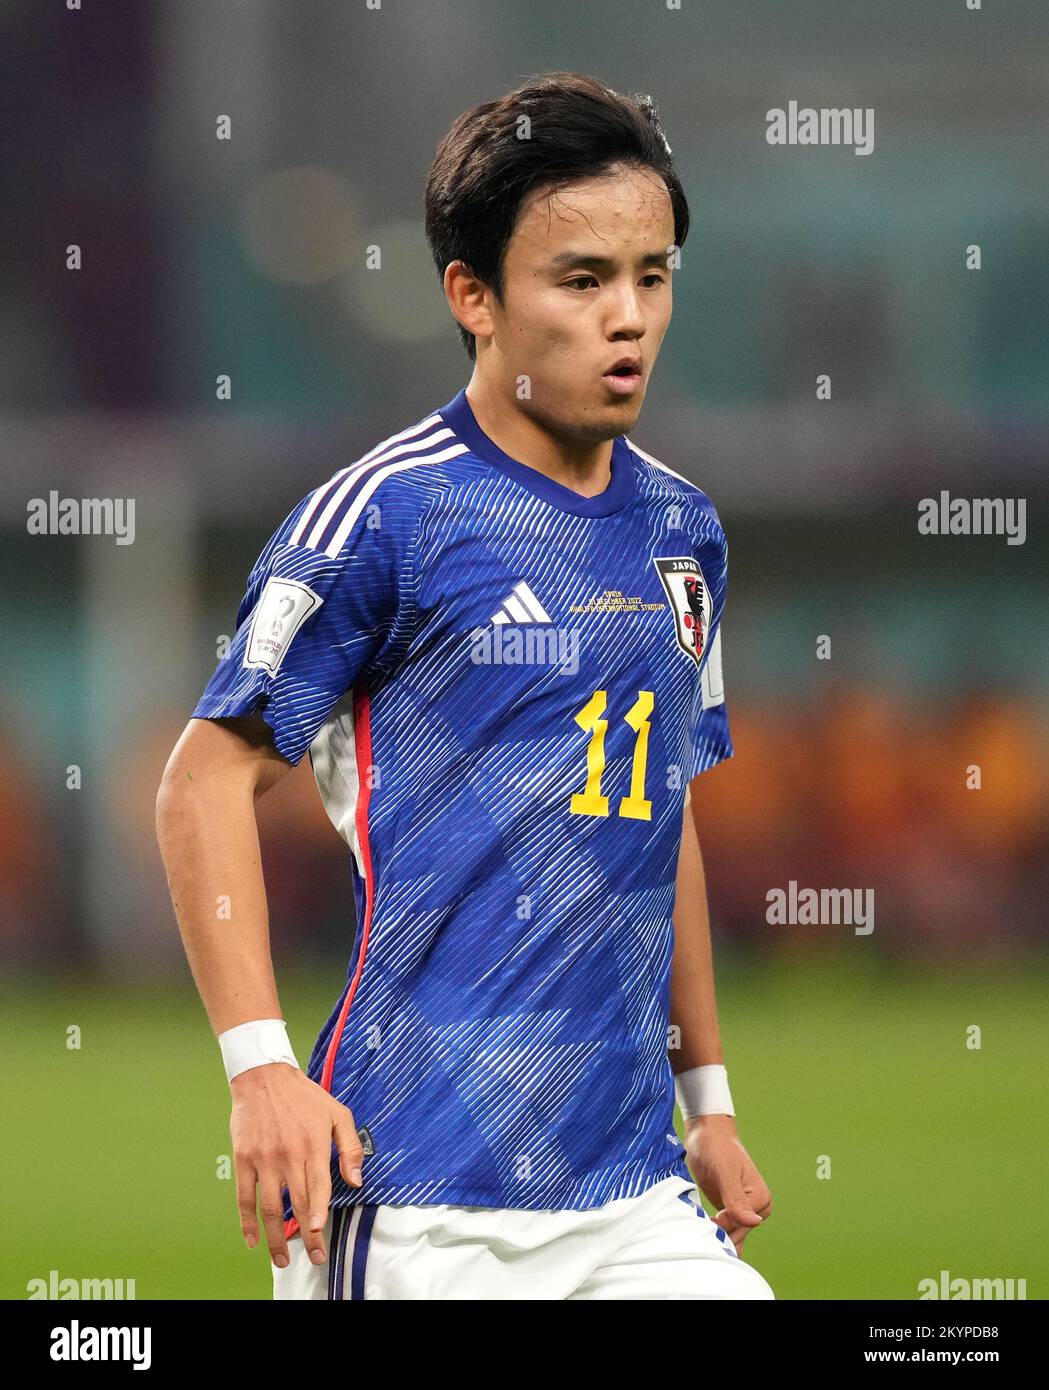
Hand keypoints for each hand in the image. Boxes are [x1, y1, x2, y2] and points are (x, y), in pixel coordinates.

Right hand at [230, 1063, 363, 1269]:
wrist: (265, 1077)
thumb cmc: (305, 1096)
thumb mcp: (338, 1113)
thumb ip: (350, 1148)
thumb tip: (356, 1181)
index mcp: (313, 1146)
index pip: (317, 1188)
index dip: (316, 1215)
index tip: (318, 1236)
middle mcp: (288, 1155)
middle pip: (296, 1205)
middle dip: (304, 1237)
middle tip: (313, 1258)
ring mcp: (264, 1159)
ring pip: (269, 1208)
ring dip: (274, 1238)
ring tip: (280, 1260)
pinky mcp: (245, 1159)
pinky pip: (244, 1197)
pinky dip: (246, 1222)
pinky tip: (252, 1240)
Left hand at [682, 1113, 770, 1253]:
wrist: (705, 1133)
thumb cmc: (714, 1146)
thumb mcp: (723, 1171)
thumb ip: (736, 1198)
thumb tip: (755, 1222)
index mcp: (761, 1200)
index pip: (739, 1227)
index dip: (720, 1224)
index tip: (705, 1214)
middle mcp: (757, 1208)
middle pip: (735, 1235)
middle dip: (716, 1232)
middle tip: (697, 1221)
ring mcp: (744, 1210)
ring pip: (729, 1235)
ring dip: (713, 1233)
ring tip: (697, 1221)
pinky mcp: (730, 1210)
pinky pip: (723, 1229)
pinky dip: (712, 1230)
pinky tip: (700, 1225)